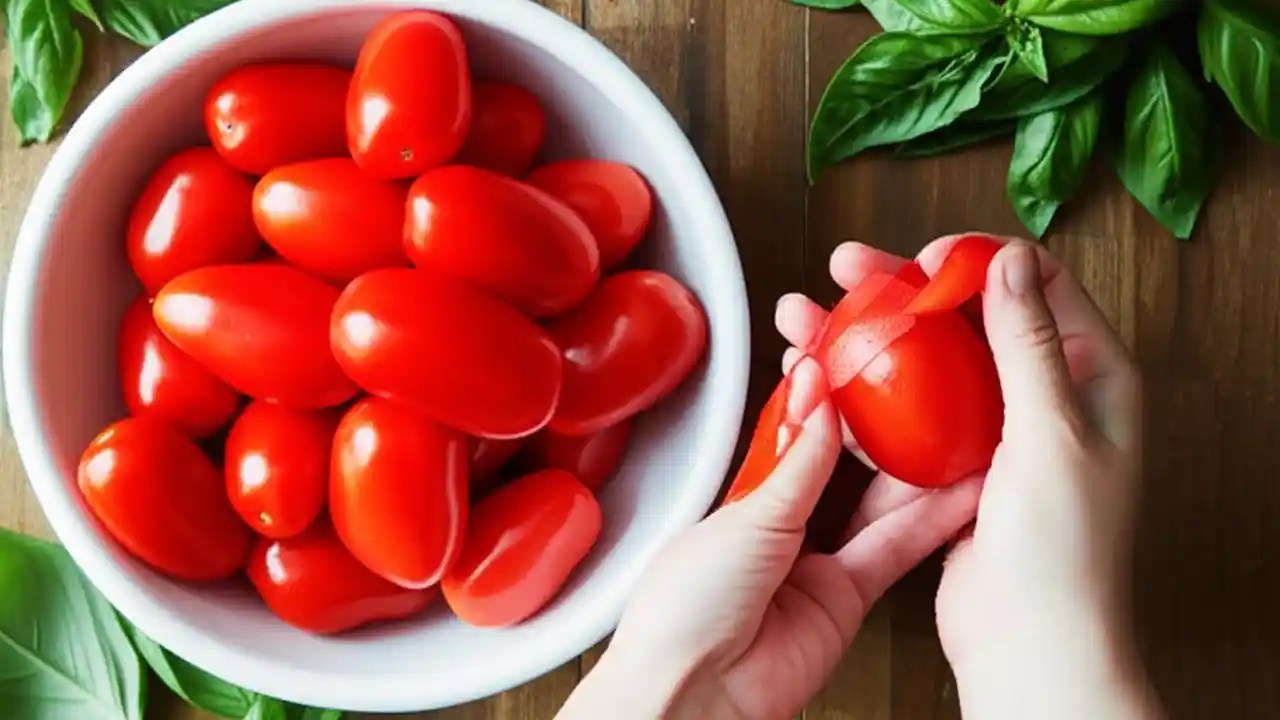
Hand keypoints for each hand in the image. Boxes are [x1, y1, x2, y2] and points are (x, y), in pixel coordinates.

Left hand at [558, 356, 981, 719]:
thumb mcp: (749, 514)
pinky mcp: (848, 599)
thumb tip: (817, 386)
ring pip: (881, 505)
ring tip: (958, 422)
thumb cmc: (685, 606)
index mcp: (745, 496)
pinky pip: (894, 550)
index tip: (860, 349)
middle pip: (849, 465)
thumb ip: (798, 457)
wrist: (695, 691)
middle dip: (885, 425)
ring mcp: (819, 563)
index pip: (800, 431)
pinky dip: (929, 520)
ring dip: (919, 469)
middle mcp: (785, 526)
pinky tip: (961, 487)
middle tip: (921, 379)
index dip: (831, 392)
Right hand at [775, 237, 1160, 718]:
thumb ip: (1030, 342)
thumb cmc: (1063, 550)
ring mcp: (993, 432)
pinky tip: (819, 378)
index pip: (1037, 283)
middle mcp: (1043, 395)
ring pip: (925, 363)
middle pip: (965, 317)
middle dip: (901, 289)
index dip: (976, 258)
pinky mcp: (951, 467)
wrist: (1031, 644)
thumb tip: (1011, 259)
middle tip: (846, 268)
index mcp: (1092, 376)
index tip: (922, 257)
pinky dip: (863, 394)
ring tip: (808, 316)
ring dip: (868, 337)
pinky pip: (905, 415)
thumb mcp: (1051, 432)